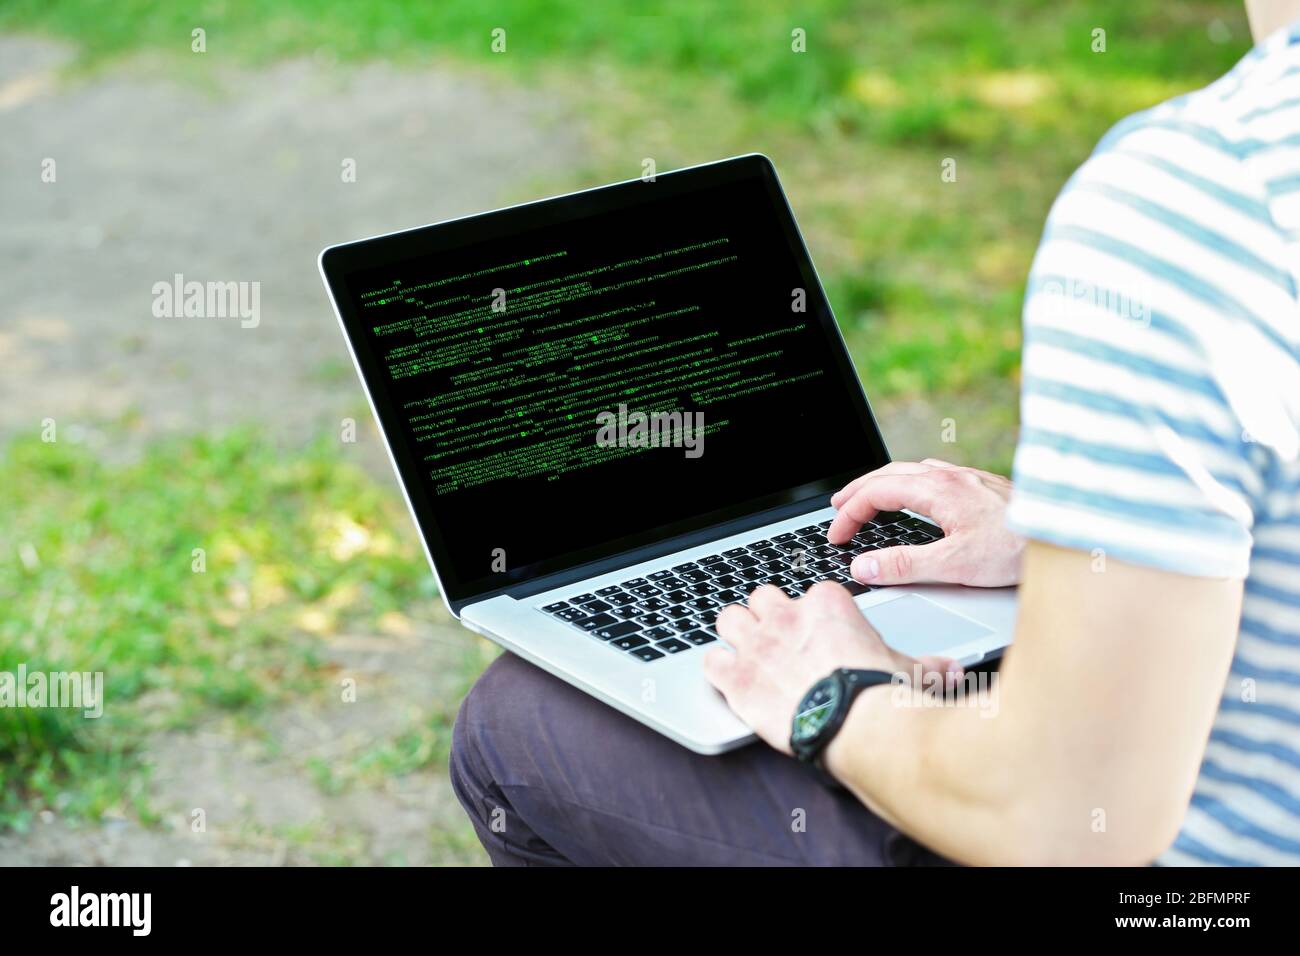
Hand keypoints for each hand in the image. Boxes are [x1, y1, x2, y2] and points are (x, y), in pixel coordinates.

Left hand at [703, 583, 963, 753]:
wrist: (857, 727)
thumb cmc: (883, 696)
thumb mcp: (911, 671)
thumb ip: (926, 664)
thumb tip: (949, 669)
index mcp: (827, 605)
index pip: (811, 594)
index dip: (813, 616)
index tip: (820, 635)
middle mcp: (787, 617)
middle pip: (762, 597)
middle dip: (767, 616)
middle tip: (778, 639)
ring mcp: (758, 645)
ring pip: (729, 618)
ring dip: (736, 634)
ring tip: (748, 653)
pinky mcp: (738, 678)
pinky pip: (711, 661)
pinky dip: (719, 670)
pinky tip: (730, 680)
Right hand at [828, 458, 1022, 586]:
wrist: (1072, 535)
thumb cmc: (1020, 550)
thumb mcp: (955, 565)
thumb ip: (905, 566)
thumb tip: (863, 567)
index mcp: (938, 490)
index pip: (876, 493)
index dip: (849, 514)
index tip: (837, 536)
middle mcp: (952, 477)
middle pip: (889, 473)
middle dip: (858, 490)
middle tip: (837, 509)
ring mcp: (969, 478)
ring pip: (913, 470)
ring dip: (884, 483)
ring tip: (870, 498)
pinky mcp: (984, 486)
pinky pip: (935, 474)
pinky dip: (911, 482)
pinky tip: (920, 495)